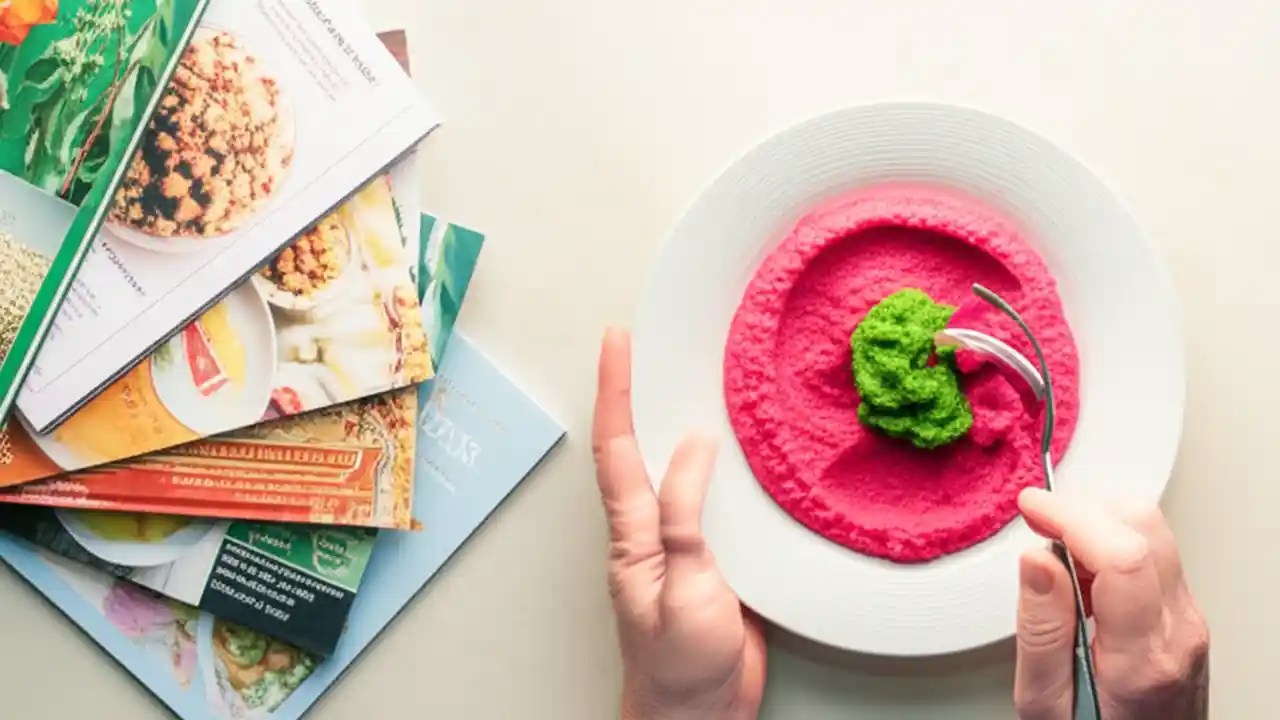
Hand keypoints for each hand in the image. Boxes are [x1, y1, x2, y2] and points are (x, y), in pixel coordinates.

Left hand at [592, 328, 766, 719]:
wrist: (697, 715)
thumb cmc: (680, 667)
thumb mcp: (684, 588)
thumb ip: (683, 519)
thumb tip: (692, 447)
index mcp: (633, 533)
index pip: (618, 445)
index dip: (616, 388)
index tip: (618, 341)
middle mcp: (648, 529)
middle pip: (634, 446)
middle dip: (633, 391)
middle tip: (642, 342)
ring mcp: (675, 543)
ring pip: (668, 467)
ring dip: (670, 420)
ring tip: (682, 377)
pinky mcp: (708, 559)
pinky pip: (704, 498)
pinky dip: (712, 464)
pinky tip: (729, 452)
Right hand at [1014, 488, 1209, 719]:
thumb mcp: (1046, 702)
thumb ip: (1040, 631)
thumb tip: (1035, 561)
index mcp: (1142, 658)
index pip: (1122, 555)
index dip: (1071, 515)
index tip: (1032, 507)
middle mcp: (1178, 631)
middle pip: (1145, 526)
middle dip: (1084, 509)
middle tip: (1040, 523)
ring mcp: (1189, 620)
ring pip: (1152, 530)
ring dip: (1097, 524)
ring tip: (1059, 557)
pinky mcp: (1186, 613)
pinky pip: (1154, 552)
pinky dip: (1111, 542)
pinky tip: (1083, 571)